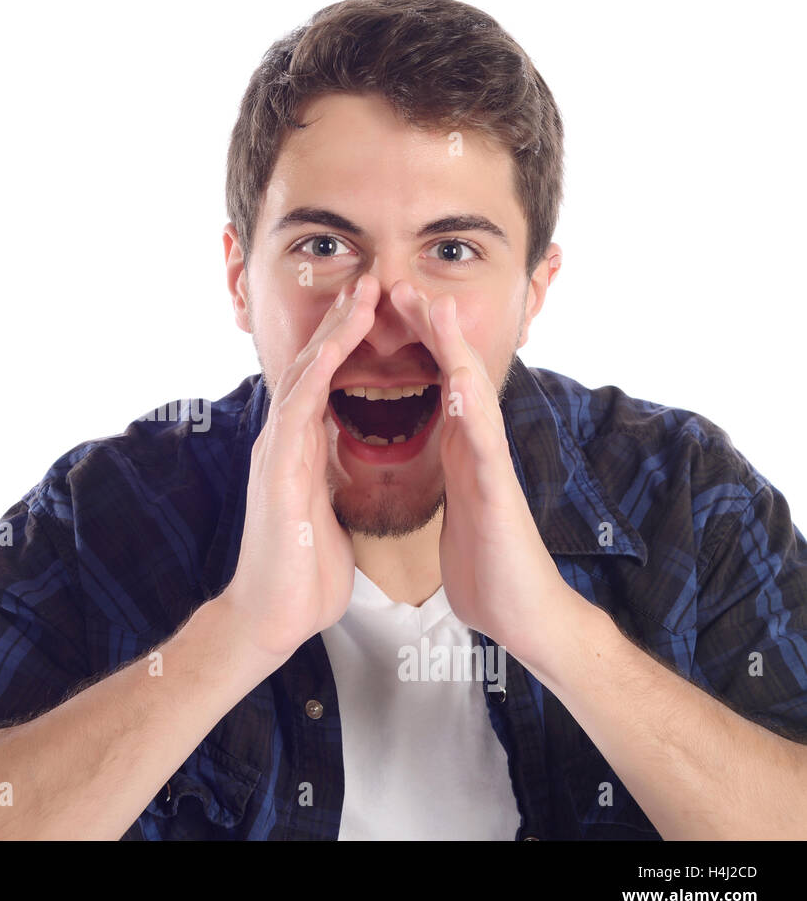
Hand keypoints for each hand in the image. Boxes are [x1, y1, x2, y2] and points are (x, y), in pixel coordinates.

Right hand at [221, 277, 378, 660]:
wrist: (272, 617)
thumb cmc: (302, 574)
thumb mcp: (323, 514)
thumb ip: (327, 481)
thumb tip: (340, 465)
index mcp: (299, 453)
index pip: (322, 385)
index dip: (345, 347)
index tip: (372, 313)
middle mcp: (283, 443)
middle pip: (312, 367)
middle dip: (340, 323)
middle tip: (368, 280)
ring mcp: (276, 452)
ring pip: (305, 375)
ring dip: (334, 331)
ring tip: (362, 293)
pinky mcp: (278, 469)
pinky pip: (301, 406)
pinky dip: (321, 369)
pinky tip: (341, 341)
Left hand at [388, 282, 571, 667]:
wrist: (519, 616)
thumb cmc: (486, 564)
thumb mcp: (454, 506)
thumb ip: (447, 470)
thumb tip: (435, 448)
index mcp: (459, 452)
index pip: (434, 386)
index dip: (410, 348)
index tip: (381, 310)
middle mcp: (478, 450)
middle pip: (454, 376)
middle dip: (431, 330)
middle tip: (402, 284)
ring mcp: (493, 469)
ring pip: (473, 398)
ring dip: (455, 351)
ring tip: (435, 308)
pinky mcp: (499, 498)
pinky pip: (486, 448)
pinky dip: (474, 412)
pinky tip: (462, 382)